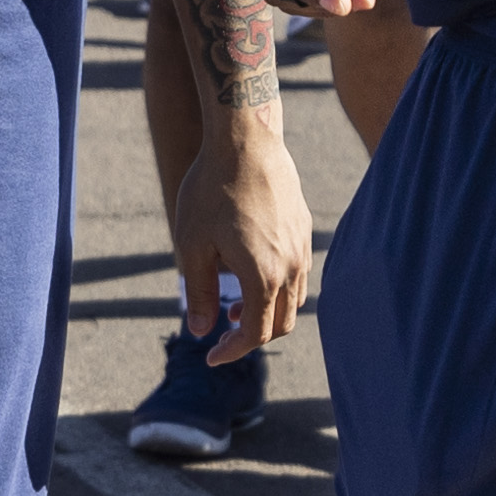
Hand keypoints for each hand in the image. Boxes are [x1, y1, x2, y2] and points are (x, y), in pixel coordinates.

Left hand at [173, 113, 311, 362]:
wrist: (245, 139)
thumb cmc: (211, 189)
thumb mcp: (192, 244)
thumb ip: (198, 292)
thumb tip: (201, 330)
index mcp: (264, 275)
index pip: (256, 334)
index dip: (233, 351)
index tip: (211, 356)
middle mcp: (292, 266)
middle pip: (282, 323)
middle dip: (253, 337)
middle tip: (223, 333)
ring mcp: (303, 246)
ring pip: (295, 299)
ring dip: (268, 311)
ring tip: (236, 304)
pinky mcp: (304, 227)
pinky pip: (299, 271)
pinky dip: (279, 286)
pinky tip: (252, 271)